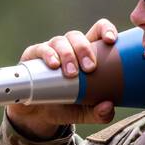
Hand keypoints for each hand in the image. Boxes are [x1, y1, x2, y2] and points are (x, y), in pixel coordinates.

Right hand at [5, 18, 118, 137]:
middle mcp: (68, 48)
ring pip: (61, 41)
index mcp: (86, 54)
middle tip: (90, 68)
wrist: (38, 115)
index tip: (110, 41)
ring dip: (68, 54)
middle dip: (85, 49)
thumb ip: (99, 114)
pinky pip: (41, 49)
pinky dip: (48, 55)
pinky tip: (54, 65)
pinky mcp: (34, 57)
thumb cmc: (66, 106)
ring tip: (71, 73)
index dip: (105, 29)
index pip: (97, 31)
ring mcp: (50, 50)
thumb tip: (108, 106)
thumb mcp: (85, 113)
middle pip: (77, 36)